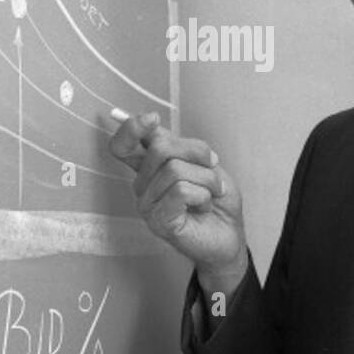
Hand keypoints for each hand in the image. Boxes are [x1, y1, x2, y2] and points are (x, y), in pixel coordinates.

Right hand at [109, 112, 247, 287]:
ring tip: (212, 194)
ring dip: (207, 179)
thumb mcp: (204, 163)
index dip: (131, 128)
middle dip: (197, 152)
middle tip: (214, 167)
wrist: (230, 234)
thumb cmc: (216, 199)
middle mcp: (143, 185)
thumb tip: (154, 126)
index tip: (152, 119)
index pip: (123, 145)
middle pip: (160, 148)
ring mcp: (147, 204)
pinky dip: (203, 195)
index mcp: (150, 168)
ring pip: (176, 170)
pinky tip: (204, 207)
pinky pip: (182, 191)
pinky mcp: (158, 221)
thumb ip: (179, 146)